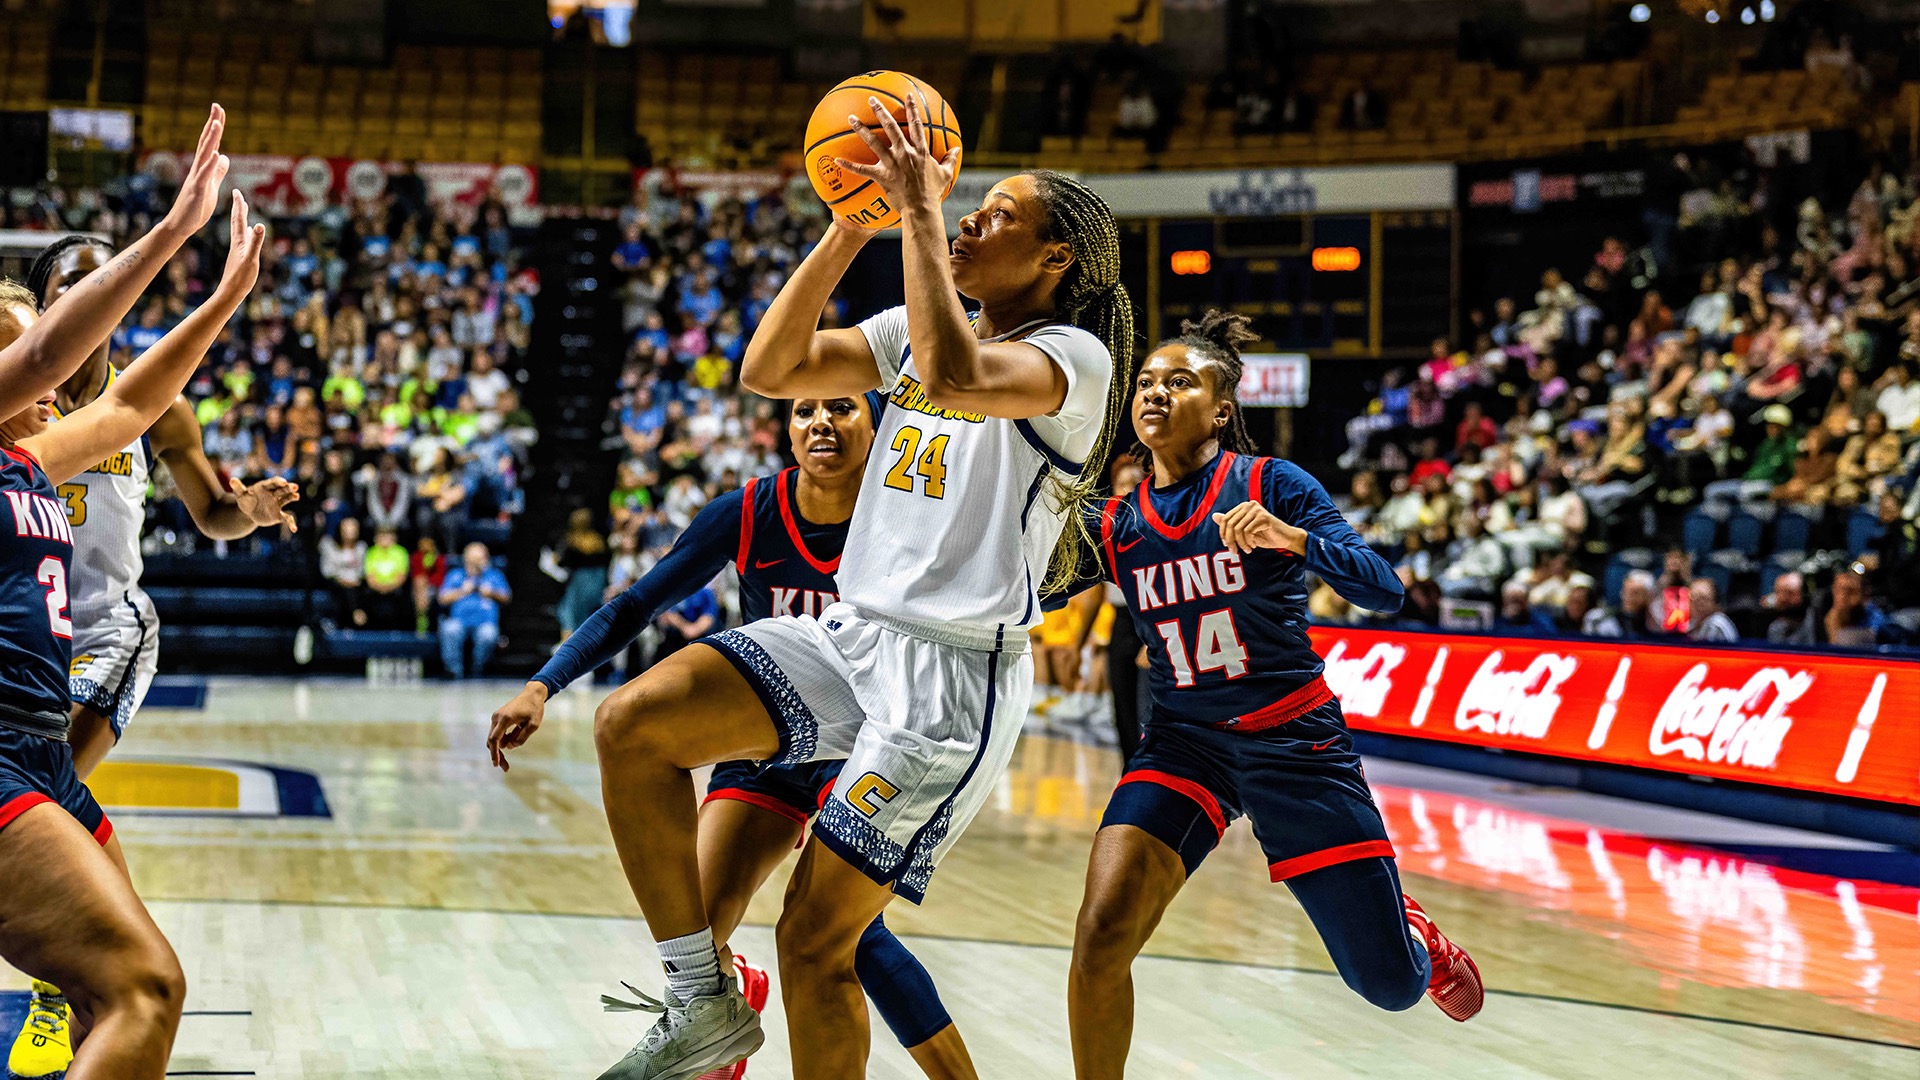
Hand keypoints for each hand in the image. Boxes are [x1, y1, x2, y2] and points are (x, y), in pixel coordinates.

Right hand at [162, 105, 230, 234]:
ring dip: (211, 139)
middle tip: (217, 106)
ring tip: (216, 123)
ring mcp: (197, 178)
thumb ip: (217, 172)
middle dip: (212, 124)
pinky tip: (217, 153)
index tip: (219, 110)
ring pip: (204, 155)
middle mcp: (198, 169)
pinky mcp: (197, 190)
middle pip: (206, 143)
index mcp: (203, 168)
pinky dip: (210, 164)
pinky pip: (204, 175)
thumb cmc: (196, 207)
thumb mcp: (212, 186)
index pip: (211, 143)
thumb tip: (225, 158)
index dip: (216, 127)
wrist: (182, 224)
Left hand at [214, 192, 266, 299]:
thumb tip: (259, 225)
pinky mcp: (240, 256)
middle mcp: (237, 243)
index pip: (238, 219)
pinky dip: (247, 232)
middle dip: (239, 208)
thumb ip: (255, 242)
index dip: (238, 205)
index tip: (237, 191)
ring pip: (240, 229)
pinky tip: (249, 232)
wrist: (230, 292)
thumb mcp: (251, 259)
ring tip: (244, 210)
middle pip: (237, 221)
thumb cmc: (241, 278)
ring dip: (242, 218)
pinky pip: (244, 239)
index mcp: (239, 241)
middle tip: (238, 195)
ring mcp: (238, 249)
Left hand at [230, 476, 298, 530]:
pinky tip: (294, 529)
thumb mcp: (240, 494)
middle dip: (289, 488)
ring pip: (286, 500)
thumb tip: (232, 480)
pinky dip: (291, 523)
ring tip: (297, 496)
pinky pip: (286, 518)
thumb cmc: (245, 500)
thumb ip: (238, 487)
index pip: (273, 483)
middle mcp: (274, 494)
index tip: (284, 482)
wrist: (249, 512)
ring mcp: (277, 504)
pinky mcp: (278, 515)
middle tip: (295, 487)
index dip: (279, 482)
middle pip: (283, 490)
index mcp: (265, 488)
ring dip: (292, 497)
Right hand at [488, 682, 549, 770]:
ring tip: (513, 751)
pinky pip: (497, 734)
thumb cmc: (534, 709)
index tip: (496, 764)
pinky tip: (516, 737)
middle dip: (497, 755)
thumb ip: (522, 737)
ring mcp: (496, 718)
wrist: (532, 694)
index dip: (494, 753)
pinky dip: (503, 741)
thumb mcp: (534, 725)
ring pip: (494, 739)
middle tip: (506, 768)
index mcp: (505, 719)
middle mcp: (497, 718)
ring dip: (502, 748)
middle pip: (492, 741)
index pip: (495, 739)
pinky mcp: (498, 719)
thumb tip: (511, 746)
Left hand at [836, 91, 957, 214]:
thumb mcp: (945, 175)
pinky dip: (849, 165)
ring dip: (861, 129)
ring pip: (874, 142)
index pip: (916, 125)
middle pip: (891, 127)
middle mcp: (905, 153)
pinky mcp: (882, 177)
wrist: (922, 210)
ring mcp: (892, 164)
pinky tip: (836, 160)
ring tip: (850, 118)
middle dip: (881, 111)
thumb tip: (957, 149)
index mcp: (920, 151)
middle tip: (871, 99)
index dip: (912, 109)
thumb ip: (950, 160)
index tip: (908, 96)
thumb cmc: (934, 193)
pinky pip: (862, 170)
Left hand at [1212, 500, 1306, 555]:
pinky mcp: (1263, 517)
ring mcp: (1256, 510)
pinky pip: (1248, 531)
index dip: (1223, 534)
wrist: (1285, 539)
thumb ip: (1231, 524)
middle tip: (1235, 552)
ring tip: (1248, 549)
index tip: (1227, 546)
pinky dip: (1249, 542)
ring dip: (1241, 543)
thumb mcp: (1244, 532)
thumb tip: (1214, 516)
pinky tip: (1254, 546)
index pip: (1225, 519)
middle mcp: (1249, 505)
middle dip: (1231, 540)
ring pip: (1238, 529)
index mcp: (1243, 507)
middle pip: (1230, 524)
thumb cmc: (1264, 535)